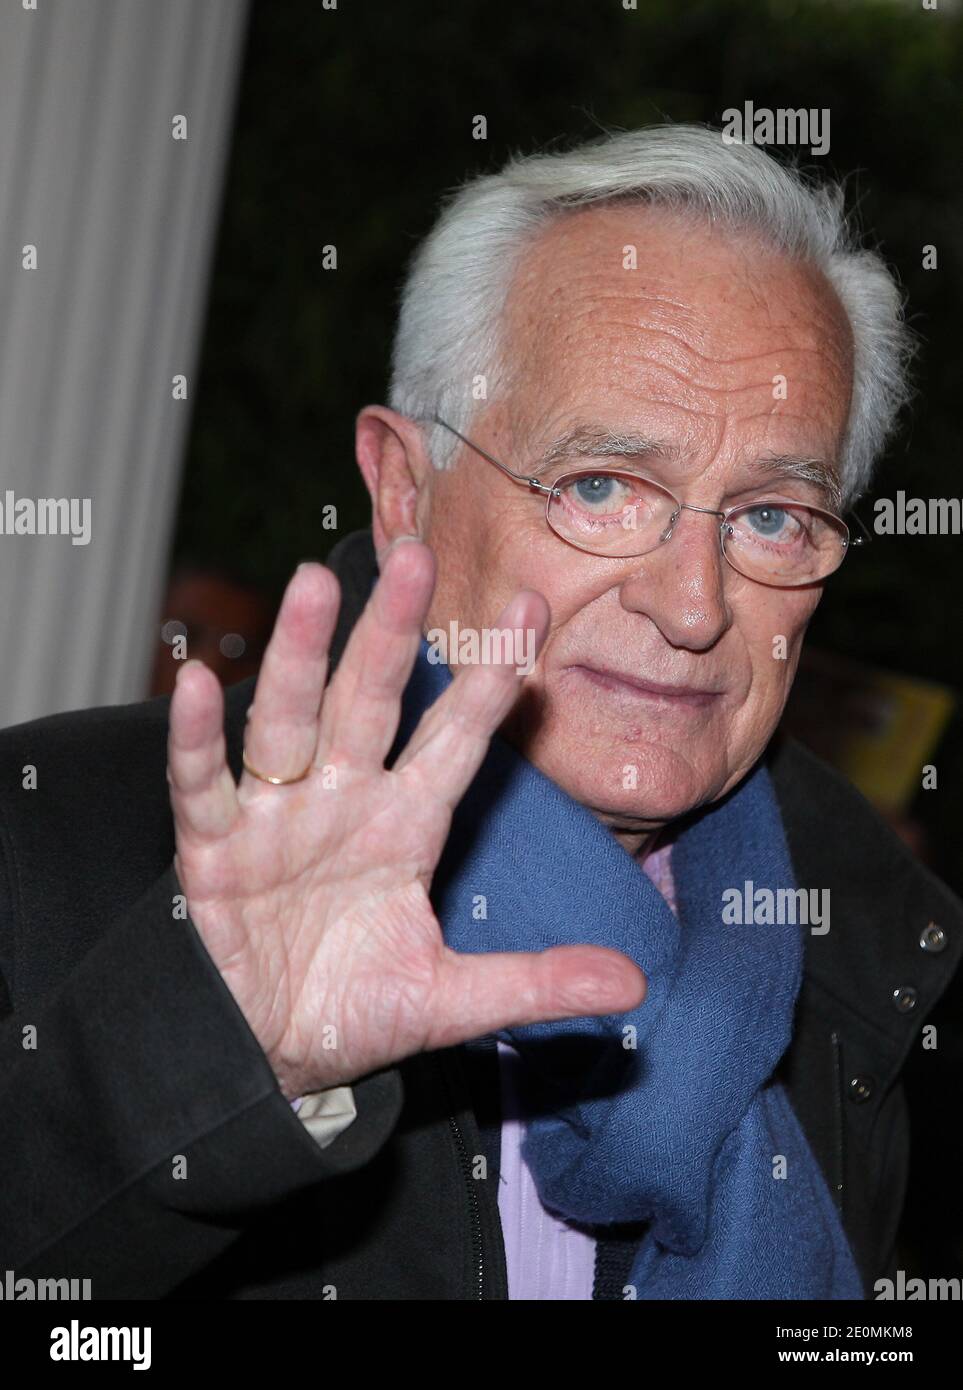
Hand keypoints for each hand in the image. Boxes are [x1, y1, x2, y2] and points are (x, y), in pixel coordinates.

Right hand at [166, 538, 645, 1097]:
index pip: (456, 739)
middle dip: (393, 634)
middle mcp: (344, 801)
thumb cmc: (354, 1010)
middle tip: (416, 557)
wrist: (267, 1055)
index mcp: (407, 824)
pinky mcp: (214, 850)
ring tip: (313, 584)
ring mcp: (277, 818)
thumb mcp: (451, 1000)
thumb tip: (634, 983)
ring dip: (301, 656)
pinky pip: (204, 785)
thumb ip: (535, 982)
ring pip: (289, 721)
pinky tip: (194, 682)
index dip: (489, 680)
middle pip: (370, 702)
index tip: (531, 610)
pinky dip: (195, 740)